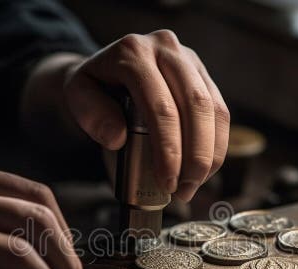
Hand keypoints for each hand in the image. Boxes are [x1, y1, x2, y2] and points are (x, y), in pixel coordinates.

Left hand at [64, 30, 229, 201]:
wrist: (105, 67)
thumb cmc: (93, 87)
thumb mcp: (76, 96)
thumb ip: (90, 115)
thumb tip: (117, 137)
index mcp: (133, 52)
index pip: (161, 107)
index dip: (169, 149)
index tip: (166, 181)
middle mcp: (166, 48)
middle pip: (195, 106)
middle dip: (196, 156)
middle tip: (183, 190)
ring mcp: (188, 59)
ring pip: (214, 109)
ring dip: (210, 154)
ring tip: (193, 185)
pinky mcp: (203, 73)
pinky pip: (221, 111)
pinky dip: (217, 145)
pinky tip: (204, 170)